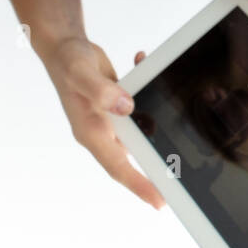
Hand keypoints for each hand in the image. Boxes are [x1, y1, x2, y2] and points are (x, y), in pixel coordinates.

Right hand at [39, 36, 166, 209]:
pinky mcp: (118, 106)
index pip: (117, 165)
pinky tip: (144, 63)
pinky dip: (148, 90)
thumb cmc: (67, 62)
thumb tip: (126, 107)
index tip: (158, 201)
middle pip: (132, 157)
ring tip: (175, 112)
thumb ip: (102, 91)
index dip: (138, 184)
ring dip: (156, 119)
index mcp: (90, 130)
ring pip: (140, 131)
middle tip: (182, 176)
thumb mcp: (81, 73)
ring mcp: (110, 119)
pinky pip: (140, 106)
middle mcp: (101, 129)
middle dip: (156, 164)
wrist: (64, 47)